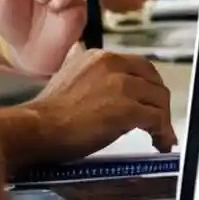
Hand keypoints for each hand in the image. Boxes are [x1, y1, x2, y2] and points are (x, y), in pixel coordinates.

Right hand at [26, 48, 176, 158]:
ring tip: (162, 136)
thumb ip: (95, 78)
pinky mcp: (126, 108)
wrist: (35, 128)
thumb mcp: (71, 79)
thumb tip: (112, 92)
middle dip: (159, 101)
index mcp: (100, 57)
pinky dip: (162, 132)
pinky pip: (156, 119)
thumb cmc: (48, 113)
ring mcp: (122, 85)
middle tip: (160, 119)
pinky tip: (160, 143)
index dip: (148, 85)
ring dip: (163, 119)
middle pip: (153, 79)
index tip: (149, 100)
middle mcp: (113, 64)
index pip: (138, 66)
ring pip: (158, 99)